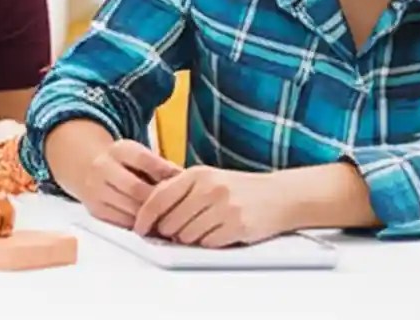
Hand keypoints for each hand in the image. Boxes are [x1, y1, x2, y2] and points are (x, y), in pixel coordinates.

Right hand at [77, 139, 180, 227]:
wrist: (86, 167)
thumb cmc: (123, 164)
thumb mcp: (139, 155)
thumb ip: (161, 166)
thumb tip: (185, 179)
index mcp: (118, 150)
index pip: (143, 159)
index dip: (164, 172)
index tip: (182, 183)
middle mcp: (102, 167)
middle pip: (136, 188)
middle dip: (159, 200)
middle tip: (178, 209)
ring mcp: (95, 190)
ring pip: (129, 209)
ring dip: (151, 217)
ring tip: (169, 220)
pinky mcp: (94, 209)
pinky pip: (122, 222)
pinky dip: (140, 225)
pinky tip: (152, 225)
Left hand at [133, 166, 285, 246]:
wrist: (280, 196)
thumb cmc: (238, 188)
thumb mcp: (206, 178)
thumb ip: (178, 190)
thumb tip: (148, 212)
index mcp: (197, 174)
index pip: (159, 198)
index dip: (144, 217)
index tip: (139, 228)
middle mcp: (210, 188)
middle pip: (170, 222)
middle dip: (169, 231)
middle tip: (177, 231)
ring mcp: (225, 207)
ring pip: (187, 236)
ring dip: (189, 239)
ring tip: (202, 229)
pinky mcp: (238, 226)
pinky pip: (207, 244)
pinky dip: (207, 243)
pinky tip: (217, 233)